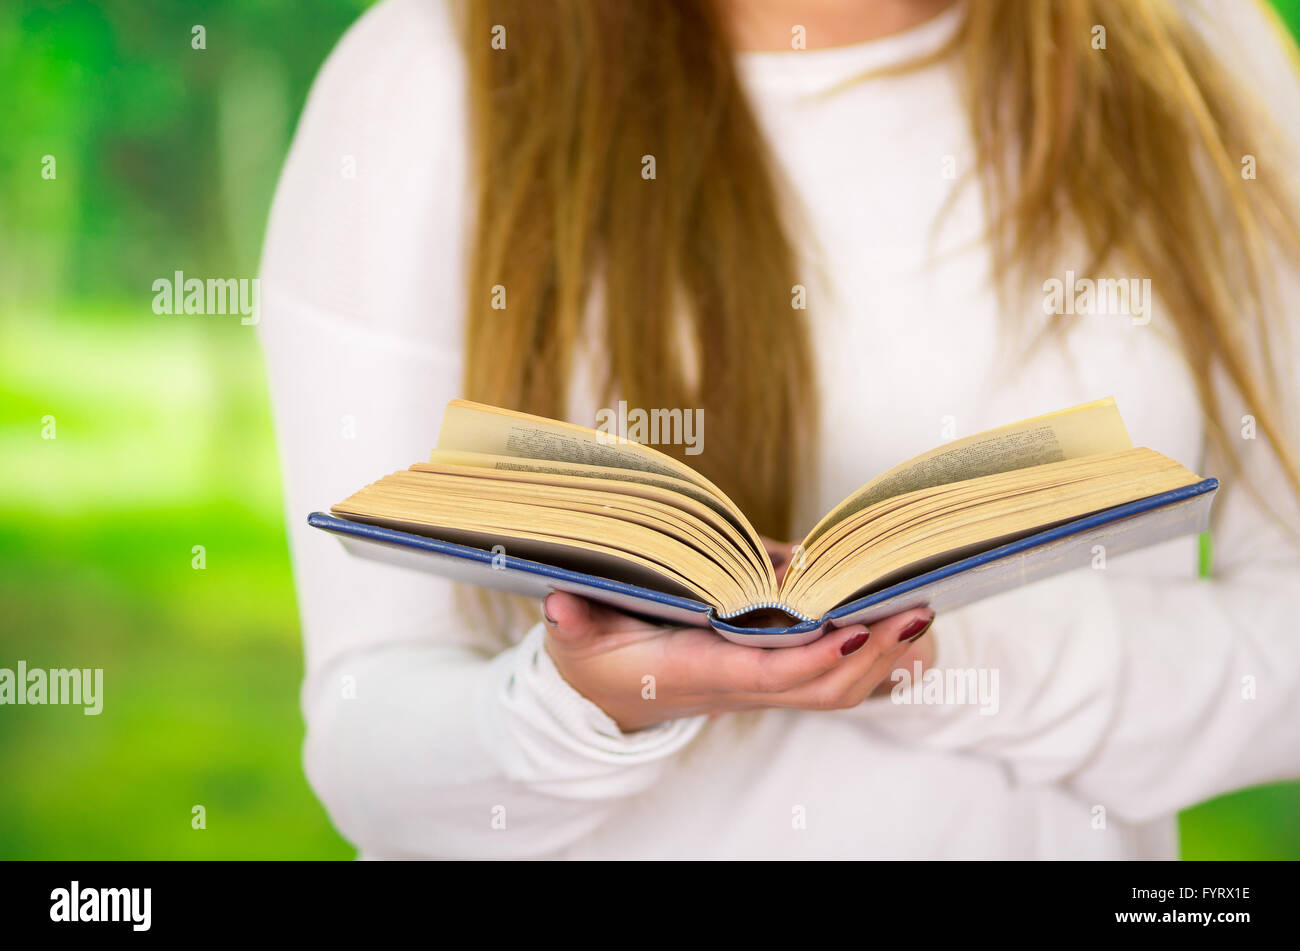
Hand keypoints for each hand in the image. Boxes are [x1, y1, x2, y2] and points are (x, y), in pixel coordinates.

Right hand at [542, 590, 935, 731]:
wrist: (602, 697)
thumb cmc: (593, 657)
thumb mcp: (573, 637)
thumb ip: (572, 621)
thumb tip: (560, 603)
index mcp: (695, 672)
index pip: (763, 673)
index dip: (811, 658)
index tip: (854, 629)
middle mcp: (736, 685)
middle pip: (819, 689)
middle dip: (871, 656)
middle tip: (915, 610)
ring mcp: (758, 684)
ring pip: (832, 689)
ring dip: (881, 658)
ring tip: (920, 612)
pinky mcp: (767, 673)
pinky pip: (829, 677)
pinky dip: (870, 658)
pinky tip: (899, 625)